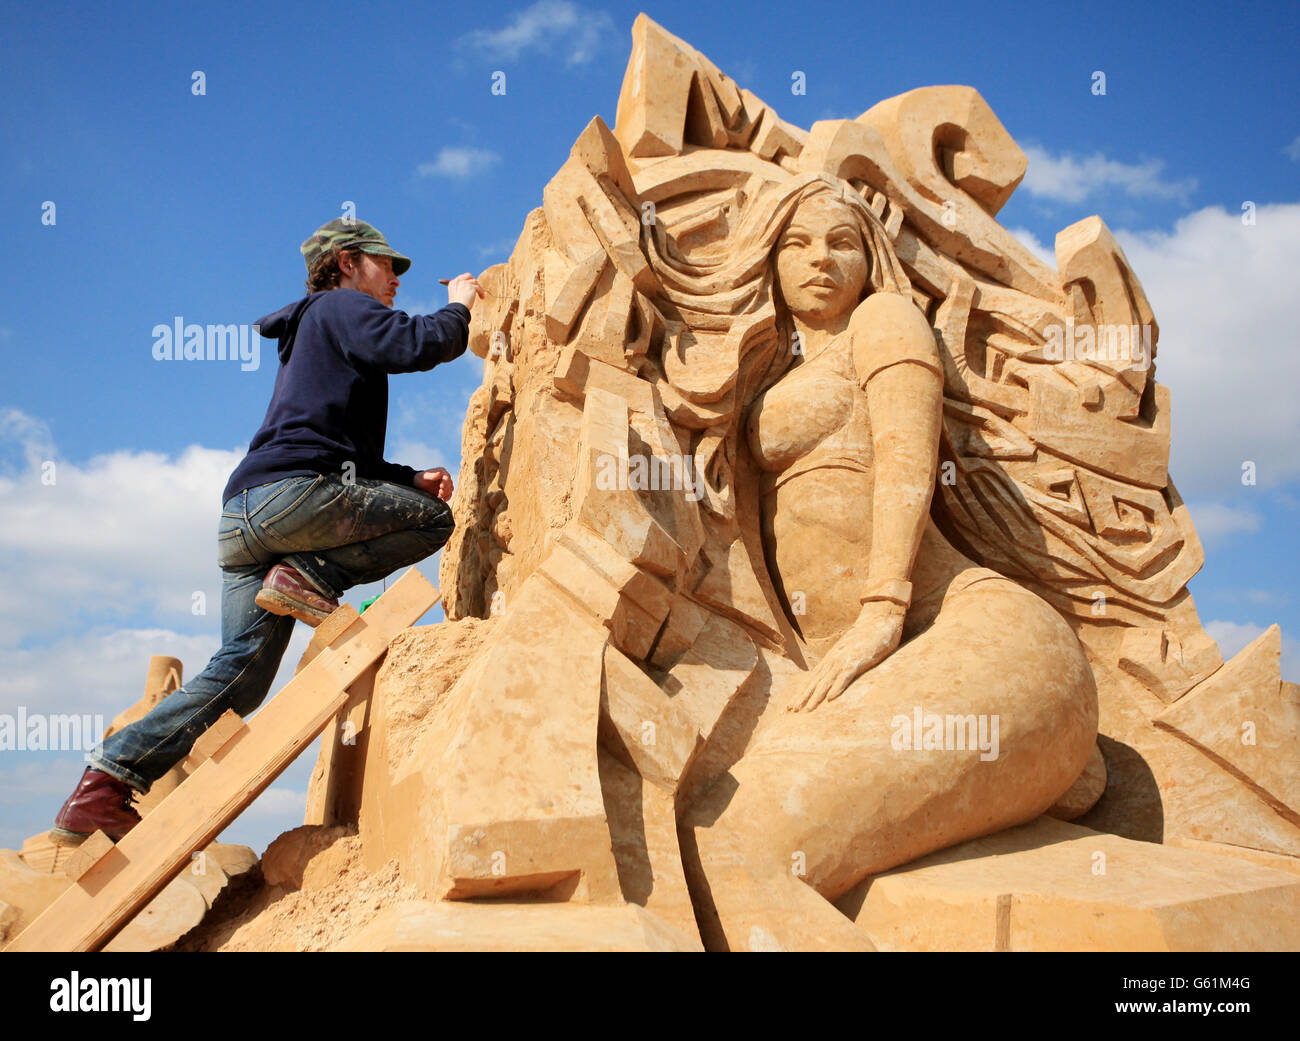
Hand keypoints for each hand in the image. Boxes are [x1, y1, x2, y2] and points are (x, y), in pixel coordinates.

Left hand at [413, 467, 453, 500]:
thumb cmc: (420, 478)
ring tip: (439, 496)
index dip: (445, 482)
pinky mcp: (444, 490)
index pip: (447, 477)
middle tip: (440, 493)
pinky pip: (449, 494)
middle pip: (450, 484)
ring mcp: (445, 484)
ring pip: (450, 489)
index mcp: (442, 471)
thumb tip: (439, 473)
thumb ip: (432, 475)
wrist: (418, 484)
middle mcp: (445, 477)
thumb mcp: (425, 477)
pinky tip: (443, 499)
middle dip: (446, 490)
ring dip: (446, 494)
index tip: (441, 487)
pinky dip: (447, 497)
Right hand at [446, 272, 483, 309]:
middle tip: (477, 288)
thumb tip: (469, 289)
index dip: (467, 280)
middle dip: (474, 281)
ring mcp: (464, 283)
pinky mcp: (471, 287)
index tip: (471, 285)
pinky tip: (482, 297)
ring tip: (481, 295)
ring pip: (475, 282)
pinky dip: (481, 292)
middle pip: (469, 276)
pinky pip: (479, 288)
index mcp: (453, 283)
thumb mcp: (456, 296)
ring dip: (479, 288)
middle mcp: (458, 281)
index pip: (461, 277)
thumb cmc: (456, 306)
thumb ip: (460, 290)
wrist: (457, 309)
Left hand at [788, 600, 904, 711]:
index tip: (790, 706)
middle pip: (814, 682)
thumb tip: (833, 677)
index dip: (801, 693)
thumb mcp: (848, 652)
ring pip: (826, 681)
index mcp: (830, 660)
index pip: (811, 679)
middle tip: (790, 711)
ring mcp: (844, 660)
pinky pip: (845, 676)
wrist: (878, 620)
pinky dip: (837, 687)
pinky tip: (830, 699)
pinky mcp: (857, 661)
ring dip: (816, 696)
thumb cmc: (865, 637)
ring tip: (807, 710)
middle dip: (802, 697)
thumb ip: (841, 664)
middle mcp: (833, 660)